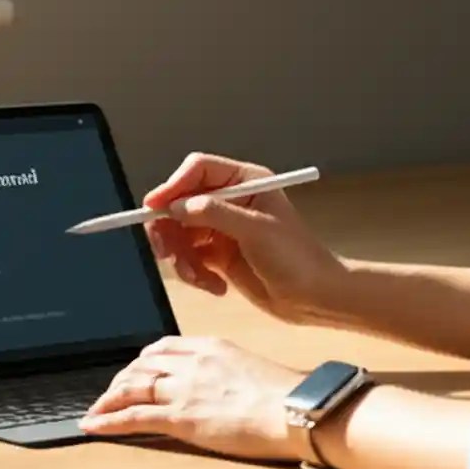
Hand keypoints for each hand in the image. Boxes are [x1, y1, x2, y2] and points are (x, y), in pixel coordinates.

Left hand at [79, 336, 303, 460]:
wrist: (294, 408)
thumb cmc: (286, 394)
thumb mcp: (253, 367)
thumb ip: (231, 369)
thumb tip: (228, 383)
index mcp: (210, 346)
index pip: (163, 347)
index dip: (143, 360)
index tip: (135, 369)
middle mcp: (191, 362)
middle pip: (142, 365)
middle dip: (122, 378)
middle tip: (111, 392)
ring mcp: (183, 389)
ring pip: (132, 388)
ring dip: (108, 399)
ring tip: (96, 409)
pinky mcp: (180, 417)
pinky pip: (133, 416)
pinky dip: (108, 420)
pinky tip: (93, 424)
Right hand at [144, 153, 345, 325]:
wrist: (315, 299)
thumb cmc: (295, 258)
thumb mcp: (256, 230)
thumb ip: (214, 213)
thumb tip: (175, 206)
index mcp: (244, 182)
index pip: (197, 170)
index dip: (173, 186)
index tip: (154, 209)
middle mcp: (230, 201)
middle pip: (180, 203)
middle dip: (170, 230)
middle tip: (165, 253)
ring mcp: (222, 229)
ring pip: (180, 234)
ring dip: (182, 259)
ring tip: (200, 278)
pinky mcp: (219, 256)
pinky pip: (189, 258)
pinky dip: (195, 274)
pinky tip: (216, 287)